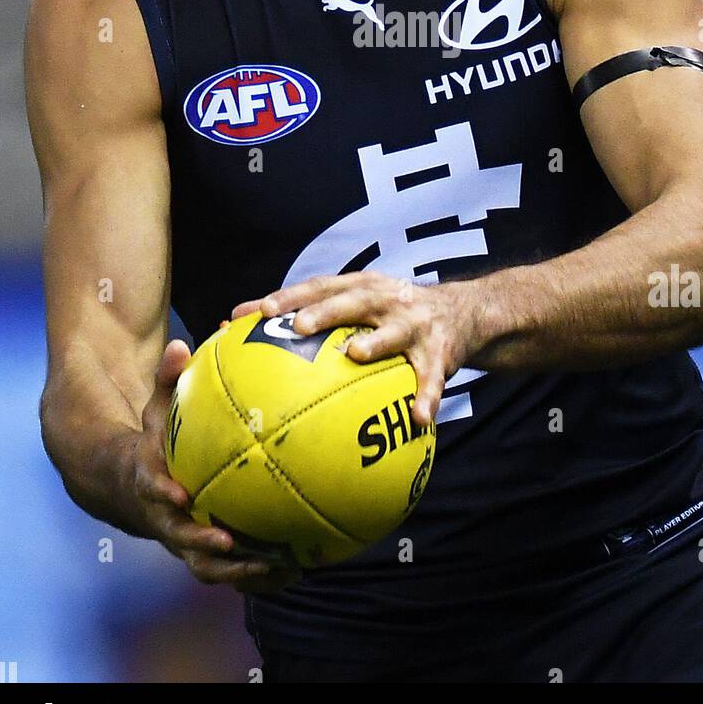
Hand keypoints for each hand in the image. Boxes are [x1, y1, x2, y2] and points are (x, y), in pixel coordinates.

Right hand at [130, 339, 303, 594]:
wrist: (137, 486)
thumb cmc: (156, 442)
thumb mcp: (155, 410)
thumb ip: (167, 380)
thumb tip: (180, 345)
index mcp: (154, 485)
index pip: (154, 493)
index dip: (164, 496)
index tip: (181, 494)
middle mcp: (168, 520)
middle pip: (181, 541)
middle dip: (204, 545)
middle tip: (232, 542)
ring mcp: (187, 542)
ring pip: (210, 567)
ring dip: (241, 572)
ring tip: (280, 568)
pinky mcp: (207, 554)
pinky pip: (235, 572)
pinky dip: (262, 576)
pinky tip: (298, 569)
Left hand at [232, 273, 483, 426]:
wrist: (463, 313)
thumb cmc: (392, 313)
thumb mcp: (360, 305)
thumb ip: (312, 316)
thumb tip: (239, 327)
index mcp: (363, 287)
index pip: (321, 286)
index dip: (290, 295)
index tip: (258, 311)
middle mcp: (388, 299)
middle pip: (353, 301)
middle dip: (325, 311)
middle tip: (298, 327)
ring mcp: (416, 323)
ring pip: (394, 332)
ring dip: (375, 342)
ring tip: (355, 355)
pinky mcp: (442, 351)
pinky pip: (433, 378)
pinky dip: (427, 397)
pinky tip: (419, 418)